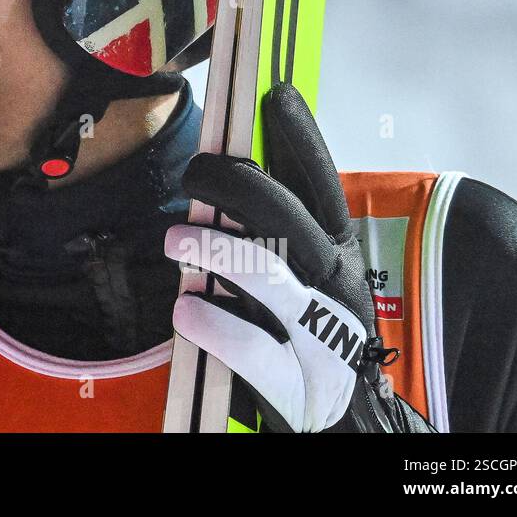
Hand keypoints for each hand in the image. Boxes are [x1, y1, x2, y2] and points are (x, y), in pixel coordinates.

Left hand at [164, 82, 432, 432]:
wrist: (341, 421)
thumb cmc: (304, 334)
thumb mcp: (301, 274)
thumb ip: (270, 229)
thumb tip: (227, 166)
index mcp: (338, 253)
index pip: (322, 185)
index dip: (301, 138)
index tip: (274, 94)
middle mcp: (336, 287)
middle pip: (289, 219)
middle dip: (236, 184)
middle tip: (193, 174)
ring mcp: (322, 337)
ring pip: (268, 276)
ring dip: (212, 247)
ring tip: (174, 237)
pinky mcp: (298, 385)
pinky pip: (253, 349)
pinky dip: (213, 324)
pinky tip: (185, 310)